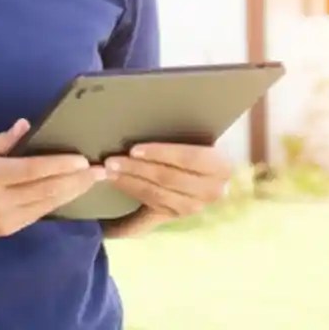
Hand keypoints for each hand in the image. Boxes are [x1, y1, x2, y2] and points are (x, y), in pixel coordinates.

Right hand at [0, 118, 106, 240]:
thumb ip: (3, 140)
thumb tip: (28, 125)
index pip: (32, 170)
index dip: (60, 165)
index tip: (82, 160)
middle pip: (46, 189)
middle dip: (77, 180)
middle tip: (101, 170)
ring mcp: (5, 219)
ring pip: (48, 204)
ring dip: (73, 192)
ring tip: (93, 180)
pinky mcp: (9, 230)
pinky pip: (40, 214)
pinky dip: (57, 201)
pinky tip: (71, 192)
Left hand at [104, 142, 233, 225]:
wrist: (202, 169)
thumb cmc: (192, 143)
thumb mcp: (194, 137)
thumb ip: (179, 132)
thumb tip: (156, 114)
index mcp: (220, 167)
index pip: (189, 158)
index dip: (161, 153)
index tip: (134, 149)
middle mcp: (212, 191)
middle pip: (169, 178)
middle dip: (136, 169)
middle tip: (110, 161)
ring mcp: (194, 207)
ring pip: (157, 195)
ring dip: (129, 184)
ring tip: (109, 172)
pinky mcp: (175, 216)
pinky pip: (150, 213)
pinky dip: (129, 207)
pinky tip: (113, 198)